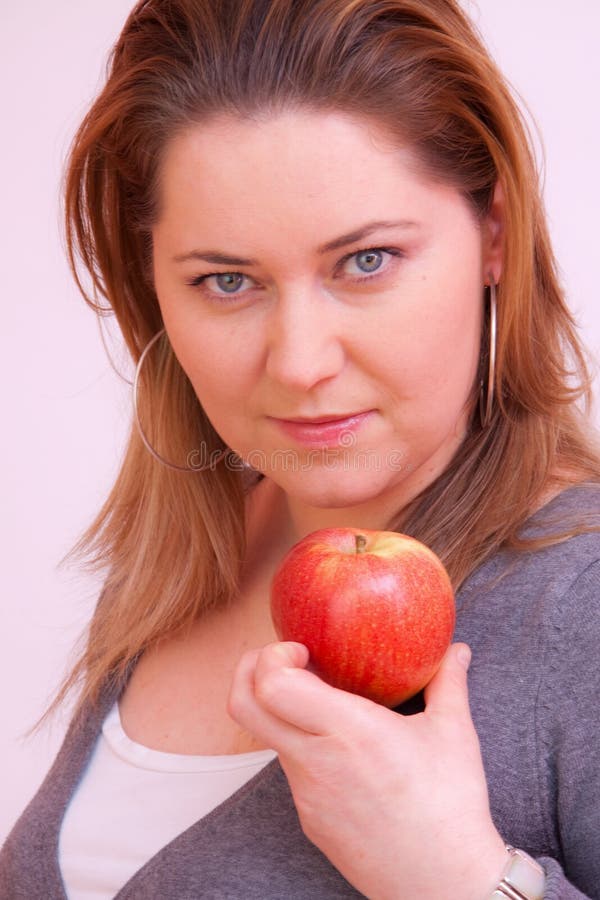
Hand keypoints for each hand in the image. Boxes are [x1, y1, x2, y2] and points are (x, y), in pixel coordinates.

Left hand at [228, 641, 507, 899]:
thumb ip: (448, 681)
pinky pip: (294, 771)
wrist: (444, 884)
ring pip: (270, 738)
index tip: (301, 649)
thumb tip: (458, 649)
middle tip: (282, 660)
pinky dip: (306, 747)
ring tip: (326, 703)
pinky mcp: (310, 819)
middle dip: (249, 670)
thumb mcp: (454, 733)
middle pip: (244, 706)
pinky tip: (344, 750)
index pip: (272, 685)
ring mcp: (307, 794)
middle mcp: (316, 760)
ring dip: (284, 711)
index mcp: (349, 730)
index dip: (271, 657)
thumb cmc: (451, 806)